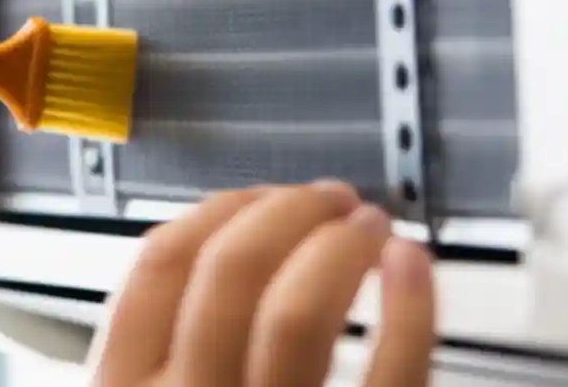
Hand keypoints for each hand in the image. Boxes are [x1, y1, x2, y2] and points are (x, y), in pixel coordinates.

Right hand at [92, 184, 434, 385]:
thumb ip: (155, 346)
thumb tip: (206, 255)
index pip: (158, 264)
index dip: (214, 211)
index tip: (253, 198)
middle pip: (231, 269)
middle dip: (286, 212)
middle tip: (325, 198)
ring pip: (299, 312)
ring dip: (340, 243)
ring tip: (369, 222)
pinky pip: (389, 372)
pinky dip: (412, 306)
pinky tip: (412, 264)